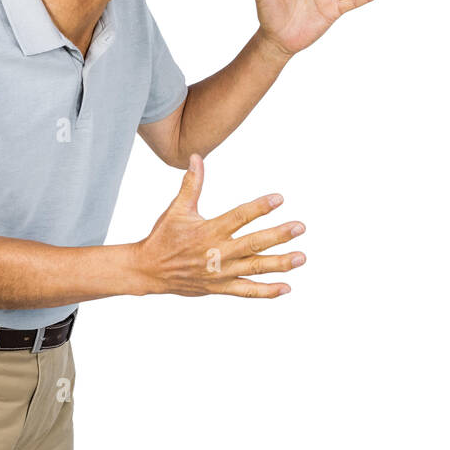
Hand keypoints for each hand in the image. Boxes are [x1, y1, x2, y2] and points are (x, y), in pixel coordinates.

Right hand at [133, 154, 305, 297]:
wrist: (148, 271)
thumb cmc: (164, 236)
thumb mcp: (177, 209)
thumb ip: (192, 184)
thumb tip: (196, 157)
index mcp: (209, 230)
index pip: (238, 216)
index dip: (259, 208)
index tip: (279, 198)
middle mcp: (217, 252)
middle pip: (253, 243)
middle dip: (278, 236)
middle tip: (300, 227)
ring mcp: (220, 273)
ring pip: (255, 268)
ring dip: (280, 263)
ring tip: (302, 257)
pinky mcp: (220, 288)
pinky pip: (247, 291)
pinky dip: (266, 292)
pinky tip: (286, 287)